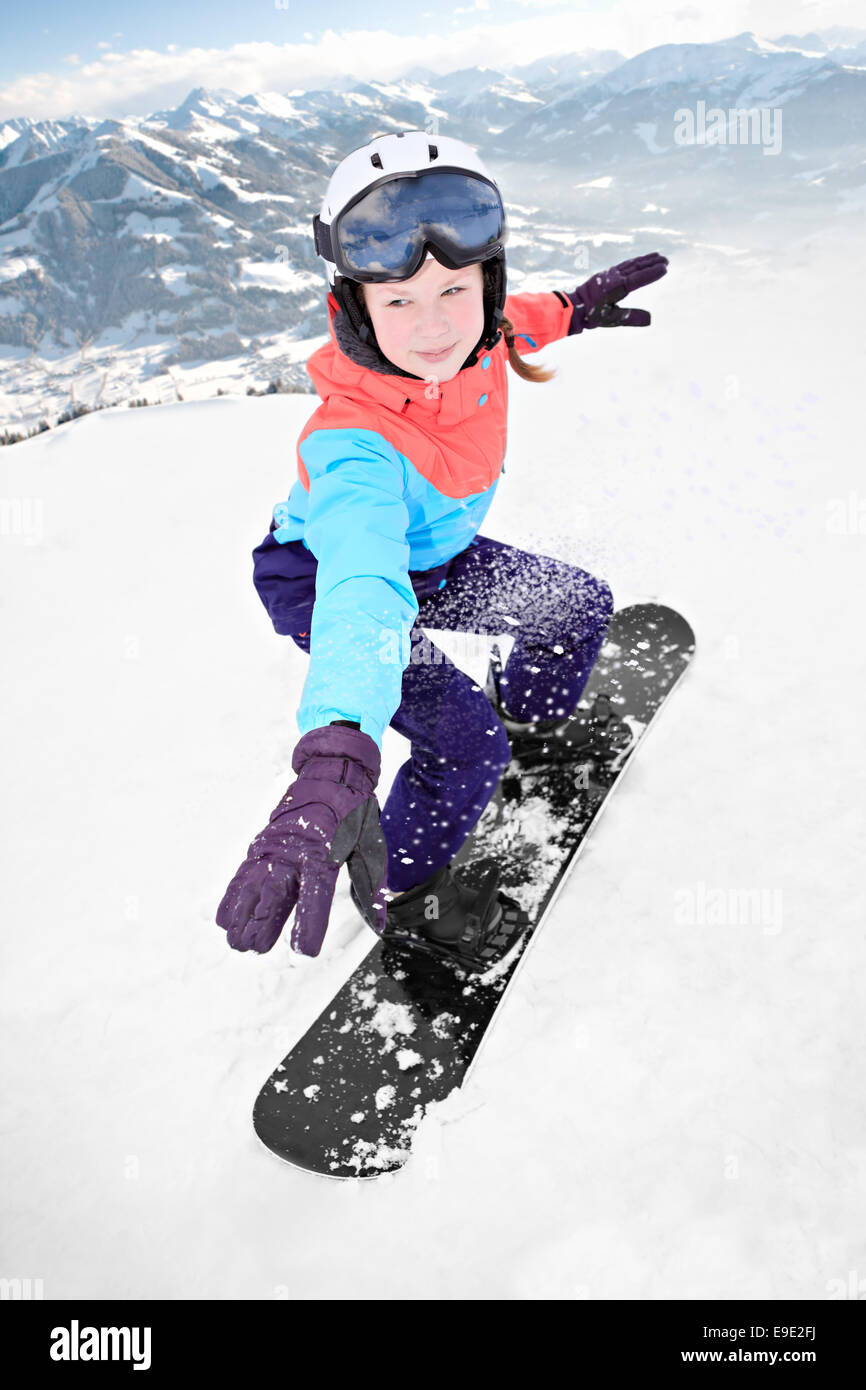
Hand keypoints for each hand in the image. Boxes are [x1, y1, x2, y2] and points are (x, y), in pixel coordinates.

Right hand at [216, 724, 388, 956]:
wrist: (331, 772)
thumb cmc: (352, 812)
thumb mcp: (369, 846)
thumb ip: (369, 885)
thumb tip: (378, 922)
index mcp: (323, 853)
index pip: (315, 895)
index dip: (308, 924)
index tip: (301, 951)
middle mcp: (294, 851)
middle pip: (275, 893)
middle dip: (263, 924)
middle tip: (254, 950)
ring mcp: (273, 847)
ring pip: (253, 885)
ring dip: (242, 915)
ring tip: (235, 941)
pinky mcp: (262, 844)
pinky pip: (243, 873)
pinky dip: (232, 896)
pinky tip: (223, 917)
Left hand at [570, 252, 668, 328]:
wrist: (574, 307)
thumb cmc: (592, 315)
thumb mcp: (612, 319)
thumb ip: (631, 317)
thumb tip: (650, 319)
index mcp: (617, 287)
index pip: (639, 278)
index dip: (652, 273)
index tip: (665, 268)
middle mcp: (614, 277)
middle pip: (637, 267)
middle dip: (652, 263)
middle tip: (666, 260)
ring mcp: (610, 274)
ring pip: (631, 264)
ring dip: (644, 260)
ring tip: (657, 256)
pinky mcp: (606, 274)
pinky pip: (624, 265)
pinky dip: (634, 262)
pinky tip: (638, 261)